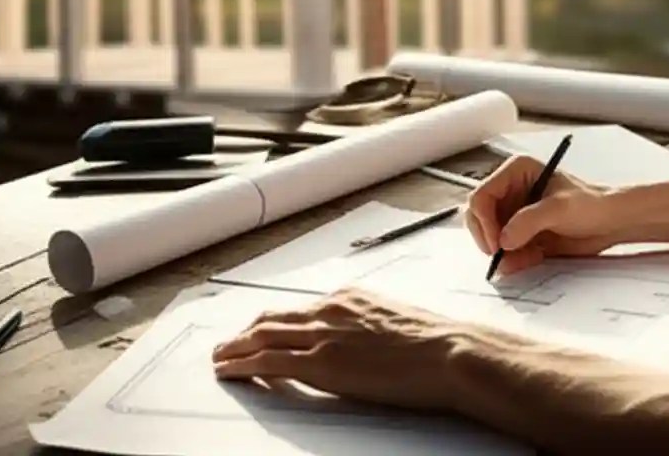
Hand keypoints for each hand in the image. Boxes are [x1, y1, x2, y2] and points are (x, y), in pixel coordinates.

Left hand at [212, 287, 531, 411]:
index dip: (276, 320)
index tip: (264, 328)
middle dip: (246, 330)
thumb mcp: (399, 322)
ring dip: (234, 347)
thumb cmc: (437, 343)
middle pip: (273, 317)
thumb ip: (373, 327)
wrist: (449, 352)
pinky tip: (229, 370)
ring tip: (220, 357)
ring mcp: (323, 335)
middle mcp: (331, 309)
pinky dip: (241, 365)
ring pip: (262, 336)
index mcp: (351, 298)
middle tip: (229, 342)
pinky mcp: (320, 363)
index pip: (301, 308)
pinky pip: (268, 361)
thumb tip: (369, 341)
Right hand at [465, 155, 626, 275]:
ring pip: (488, 236)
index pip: (482, 195)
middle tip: (501, 256)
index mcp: (516, 172)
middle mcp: (510, 190)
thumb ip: (529, 221)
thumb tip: (503, 239)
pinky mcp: (521, 232)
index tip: (496, 243)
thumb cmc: (592, 204)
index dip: (483, 221)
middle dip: (488, 238)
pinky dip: (512, 259)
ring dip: (502, 252)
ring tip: (527, 257)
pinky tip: (533, 258)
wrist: (611, 223)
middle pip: (478, 216)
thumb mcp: (560, 208)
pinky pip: (504, 250)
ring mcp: (514, 213)